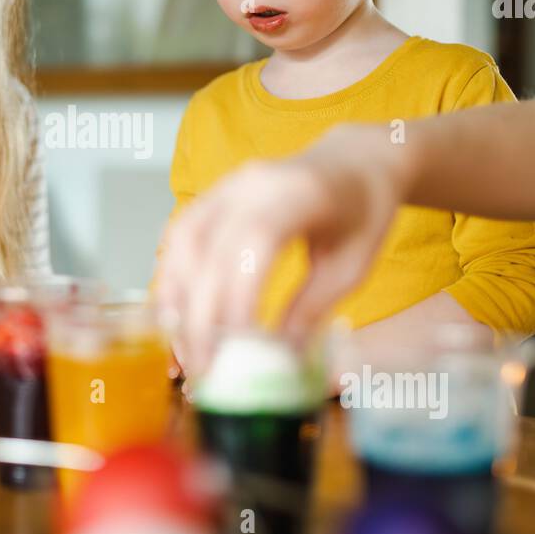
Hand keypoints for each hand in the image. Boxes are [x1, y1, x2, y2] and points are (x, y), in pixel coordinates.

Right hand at [155, 124, 406, 378]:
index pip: (252, 244)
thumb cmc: (362, 215)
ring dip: (174, 300)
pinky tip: (176, 316)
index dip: (236, 299)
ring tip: (182, 349)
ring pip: (180, 242)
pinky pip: (179, 236)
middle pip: (206, 249)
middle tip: (201, 368)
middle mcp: (252, 184)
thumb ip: (311, 310)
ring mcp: (227, 186)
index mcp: (298, 194)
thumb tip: (277, 361)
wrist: (354, 164)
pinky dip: (172, 278)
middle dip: (197, 315)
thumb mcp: (351, 268)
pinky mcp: (213, 195)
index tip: (235, 351)